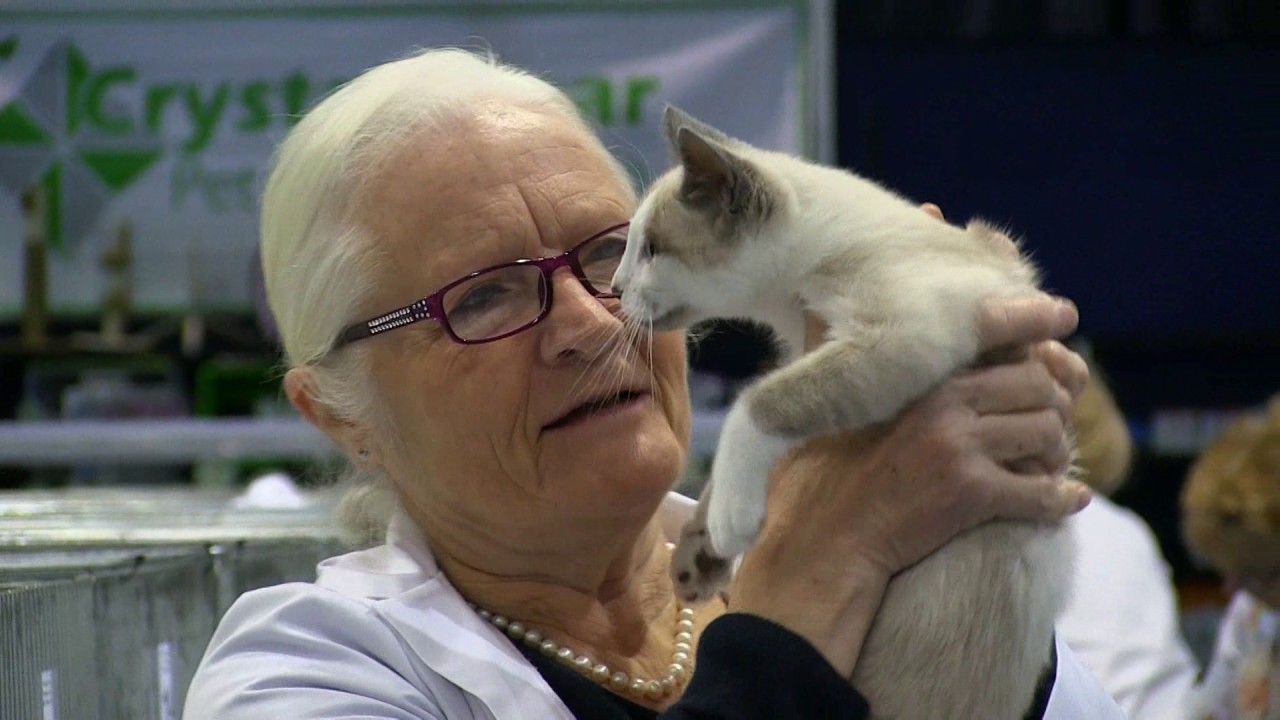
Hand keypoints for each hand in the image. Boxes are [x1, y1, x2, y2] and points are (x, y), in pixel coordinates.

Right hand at [735, 204, 1090, 674]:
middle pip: (1037, 383)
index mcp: (918, 376)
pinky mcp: (969, 494)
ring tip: (1046, 466)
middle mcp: (942, 401)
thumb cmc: (822, 478)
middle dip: (1051, 407)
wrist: (823, 543)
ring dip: (1055, 453)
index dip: (1033, 358)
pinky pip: (1040, 492)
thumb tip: (814, 310)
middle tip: (1042, 431)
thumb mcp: (826, 401)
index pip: (1000, 344)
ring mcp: (958, 447)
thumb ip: (828, 353)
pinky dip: (1061, 500)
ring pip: (1047, 431)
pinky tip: (1069, 502)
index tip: (1048, 371)